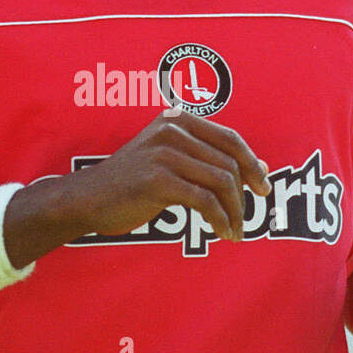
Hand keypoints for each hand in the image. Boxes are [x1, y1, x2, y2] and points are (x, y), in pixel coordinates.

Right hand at [70, 108, 270, 242]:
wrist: (88, 198)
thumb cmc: (132, 182)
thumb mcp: (169, 159)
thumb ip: (207, 157)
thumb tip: (260, 166)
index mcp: (178, 120)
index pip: (230, 139)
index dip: (251, 163)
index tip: (263, 186)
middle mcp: (173, 130)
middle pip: (228, 163)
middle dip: (244, 194)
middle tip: (247, 218)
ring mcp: (165, 153)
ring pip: (221, 183)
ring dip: (234, 212)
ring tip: (235, 231)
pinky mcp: (158, 180)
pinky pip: (205, 201)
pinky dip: (220, 219)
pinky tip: (222, 232)